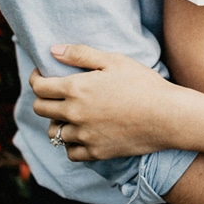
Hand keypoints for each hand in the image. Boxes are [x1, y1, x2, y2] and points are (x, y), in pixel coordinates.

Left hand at [30, 44, 184, 159]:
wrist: (167, 116)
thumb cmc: (143, 83)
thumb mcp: (114, 60)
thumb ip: (81, 54)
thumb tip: (53, 50)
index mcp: (76, 88)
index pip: (39, 87)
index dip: (36, 78)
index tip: (42, 75)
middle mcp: (74, 113)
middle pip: (41, 109)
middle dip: (43, 99)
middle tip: (55, 94)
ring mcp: (84, 135)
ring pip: (54, 133)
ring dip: (58, 123)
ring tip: (70, 115)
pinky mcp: (96, 152)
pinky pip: (71, 152)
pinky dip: (71, 144)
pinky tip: (80, 135)